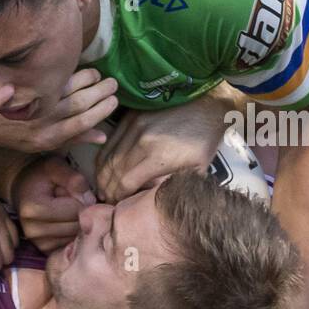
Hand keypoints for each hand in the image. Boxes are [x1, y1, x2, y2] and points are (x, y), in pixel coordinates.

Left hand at [0, 69, 118, 154]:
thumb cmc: (15, 133)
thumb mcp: (43, 143)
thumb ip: (73, 138)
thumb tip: (102, 135)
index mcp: (49, 138)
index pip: (83, 123)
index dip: (101, 111)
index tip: (114, 102)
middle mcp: (43, 120)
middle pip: (80, 104)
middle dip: (101, 93)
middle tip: (113, 85)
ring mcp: (35, 101)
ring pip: (71, 87)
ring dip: (90, 80)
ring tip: (100, 77)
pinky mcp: (28, 86)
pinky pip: (56, 77)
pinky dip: (73, 72)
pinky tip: (83, 70)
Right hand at [10, 155, 94, 253]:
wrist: (23, 188)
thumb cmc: (41, 176)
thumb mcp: (55, 167)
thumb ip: (73, 179)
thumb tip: (89, 201)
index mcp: (33, 209)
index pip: (75, 209)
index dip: (82, 197)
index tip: (74, 190)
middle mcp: (33, 231)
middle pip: (77, 225)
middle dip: (82, 211)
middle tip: (72, 199)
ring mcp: (39, 244)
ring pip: (76, 236)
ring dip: (79, 222)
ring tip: (67, 208)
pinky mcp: (46, 251)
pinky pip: (72, 244)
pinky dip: (74, 232)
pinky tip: (66, 220)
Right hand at [95, 108, 221, 203]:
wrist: (207, 104)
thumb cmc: (205, 140)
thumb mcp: (196, 169)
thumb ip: (172, 184)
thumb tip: (151, 196)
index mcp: (158, 157)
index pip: (126, 182)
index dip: (117, 196)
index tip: (116, 204)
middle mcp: (141, 140)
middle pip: (113, 170)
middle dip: (106, 188)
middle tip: (105, 199)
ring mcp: (134, 125)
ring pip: (108, 154)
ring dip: (102, 173)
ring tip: (101, 186)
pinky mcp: (131, 115)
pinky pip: (111, 139)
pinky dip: (104, 155)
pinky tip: (104, 166)